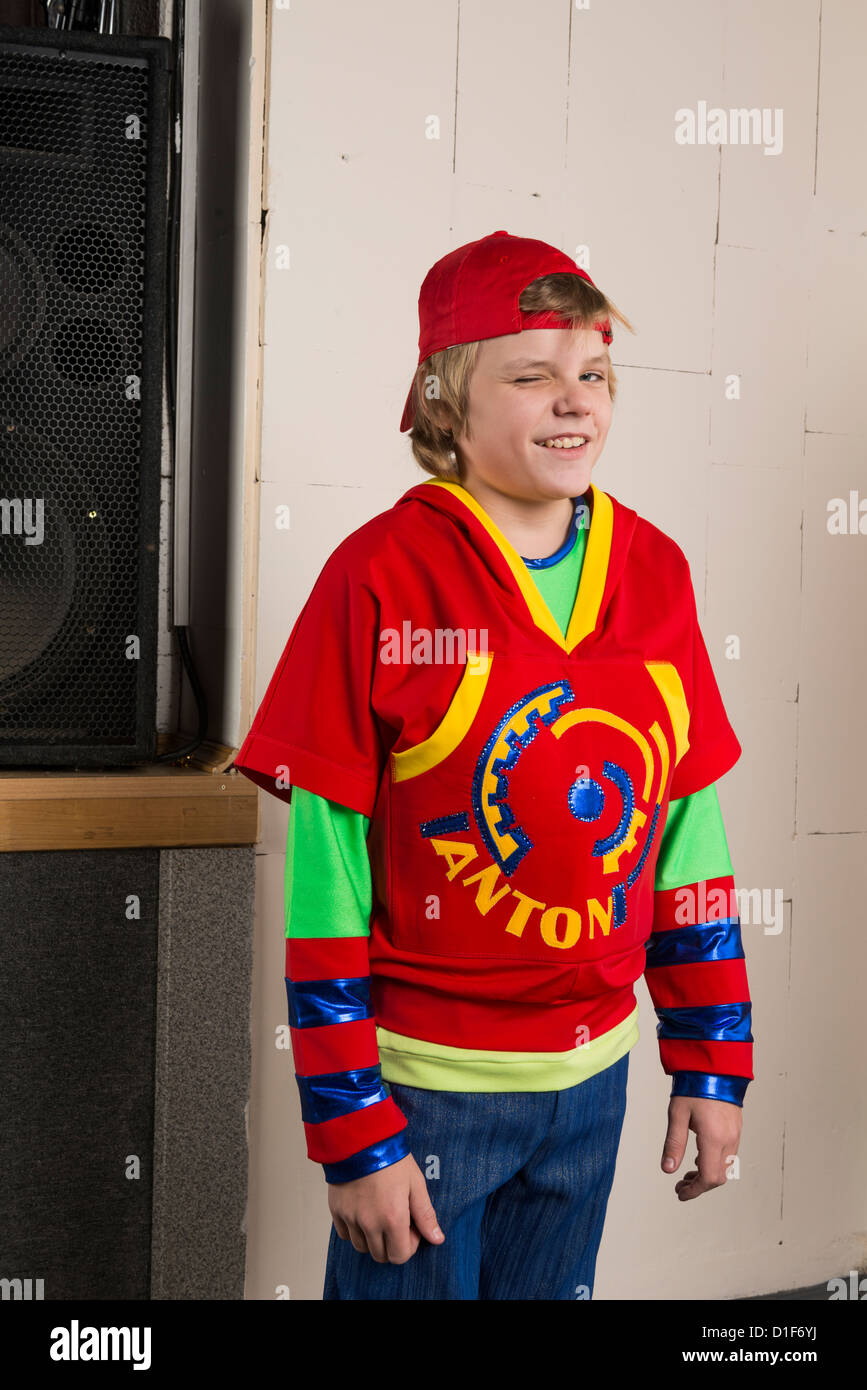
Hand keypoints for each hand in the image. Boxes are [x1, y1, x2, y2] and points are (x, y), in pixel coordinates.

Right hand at [327, 1153, 444, 1262]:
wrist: (360, 1139)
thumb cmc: (391, 1158)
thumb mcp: (416, 1183)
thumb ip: (425, 1215)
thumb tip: (437, 1239)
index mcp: (393, 1219)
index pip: (400, 1256)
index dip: (409, 1246)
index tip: (410, 1227)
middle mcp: (370, 1224)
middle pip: (380, 1256)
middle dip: (391, 1244)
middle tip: (395, 1221)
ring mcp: (351, 1218)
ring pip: (361, 1247)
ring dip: (372, 1239)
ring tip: (378, 1216)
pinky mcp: (336, 1211)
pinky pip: (344, 1234)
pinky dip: (354, 1230)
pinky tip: (362, 1212)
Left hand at [661, 1094, 742, 1200]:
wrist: (715, 1064)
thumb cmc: (694, 1086)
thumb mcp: (677, 1114)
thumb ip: (674, 1143)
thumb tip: (668, 1169)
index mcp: (714, 1138)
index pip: (708, 1178)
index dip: (694, 1190)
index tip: (680, 1193)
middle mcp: (729, 1139)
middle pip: (719, 1177)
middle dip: (700, 1185)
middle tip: (681, 1184)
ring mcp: (735, 1133)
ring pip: (725, 1167)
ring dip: (708, 1174)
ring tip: (688, 1172)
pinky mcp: (736, 1127)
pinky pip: (729, 1154)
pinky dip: (715, 1161)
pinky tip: (700, 1155)